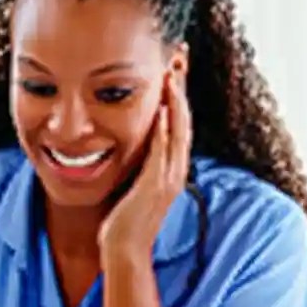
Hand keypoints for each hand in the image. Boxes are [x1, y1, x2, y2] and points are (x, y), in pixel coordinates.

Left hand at [98, 67, 190, 263]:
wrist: (123, 251)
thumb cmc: (123, 220)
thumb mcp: (133, 183)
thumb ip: (138, 164)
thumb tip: (132, 145)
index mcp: (170, 167)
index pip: (178, 121)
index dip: (178, 93)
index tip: (174, 65)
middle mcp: (174, 170)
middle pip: (183, 119)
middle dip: (181, 86)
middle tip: (179, 55)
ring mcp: (167, 179)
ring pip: (177, 131)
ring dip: (175, 101)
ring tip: (172, 73)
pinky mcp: (154, 187)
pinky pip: (162, 152)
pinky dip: (164, 130)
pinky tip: (162, 108)